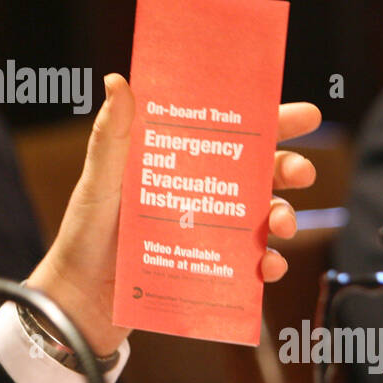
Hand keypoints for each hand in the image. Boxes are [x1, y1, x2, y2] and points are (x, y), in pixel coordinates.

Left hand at [26, 74, 320, 354]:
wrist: (76, 303)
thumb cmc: (82, 235)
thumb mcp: (99, 182)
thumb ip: (112, 136)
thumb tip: (118, 79)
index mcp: (175, 163)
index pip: (228, 134)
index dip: (271, 122)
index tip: (307, 116)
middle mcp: (196, 193)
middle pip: (256, 173)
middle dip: (287, 168)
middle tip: (301, 172)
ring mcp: (205, 232)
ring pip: (260, 218)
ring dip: (283, 216)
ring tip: (281, 224)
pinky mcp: (207, 269)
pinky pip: (248, 265)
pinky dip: (266, 265)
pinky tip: (267, 267)